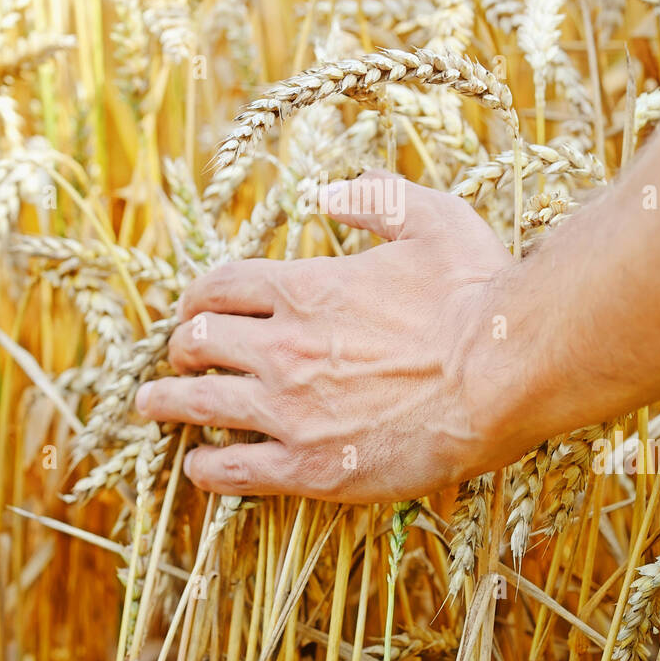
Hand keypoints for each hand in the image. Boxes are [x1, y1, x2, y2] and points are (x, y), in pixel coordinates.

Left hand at [136, 171, 522, 501]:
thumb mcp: (432, 219)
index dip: (195, 298)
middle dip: (180, 348)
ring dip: (167, 403)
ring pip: (198, 405)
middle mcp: (282, 348)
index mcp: (303, 289)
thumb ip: (376, 199)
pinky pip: (233, 471)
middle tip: (178, 358)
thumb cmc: (476, 293)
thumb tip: (331, 189)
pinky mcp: (310, 468)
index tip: (191, 309)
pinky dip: (206, 467)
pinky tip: (199, 467)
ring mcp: (290, 411)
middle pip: (197, 344)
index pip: (218, 288)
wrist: (506, 373)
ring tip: (153, 408)